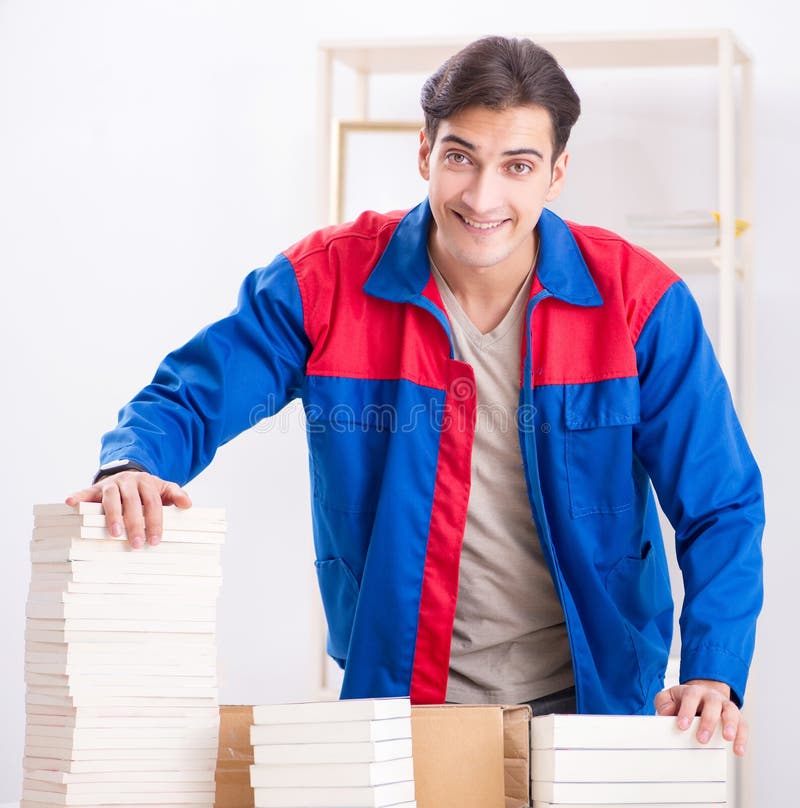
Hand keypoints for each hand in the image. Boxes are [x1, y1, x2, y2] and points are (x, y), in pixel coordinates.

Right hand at [66, 471, 191, 548]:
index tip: (155, 540)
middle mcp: (129, 482)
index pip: (153, 503)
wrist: (128, 472)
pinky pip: (85, 492)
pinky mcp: (95, 488)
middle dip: (135, 524)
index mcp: (147, 483)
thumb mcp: (164, 489)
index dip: (155, 522)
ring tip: (115, 533)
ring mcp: (111, 484)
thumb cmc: (147, 488)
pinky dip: (78, 496)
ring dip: (113, 515)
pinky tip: (70, 503)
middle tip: (137, 543)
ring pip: (112, 498)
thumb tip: (188, 504)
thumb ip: (176, 495)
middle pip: (133, 503)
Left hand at [654, 678, 746, 755]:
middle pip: (712, 704)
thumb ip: (663, 702)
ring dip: (730, 725)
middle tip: (702, 738)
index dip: (686, 711)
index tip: (682, 726)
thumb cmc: (685, 700)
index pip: (690, 698)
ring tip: (727, 738)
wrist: (704, 694)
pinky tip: (738, 750)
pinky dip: (742, 738)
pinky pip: (742, 726)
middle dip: (708, 722)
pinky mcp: (737, 717)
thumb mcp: (669, 697)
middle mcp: (711, 696)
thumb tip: (665, 713)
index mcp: (694, 691)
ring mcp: (725, 706)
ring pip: (731, 712)